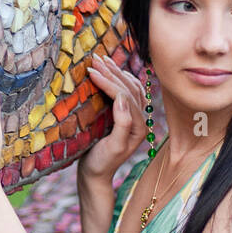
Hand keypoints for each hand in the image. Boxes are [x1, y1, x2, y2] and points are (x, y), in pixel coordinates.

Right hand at [81, 52, 146, 179]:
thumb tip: (121, 98)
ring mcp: (134, 117)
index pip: (125, 95)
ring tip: (101, 59)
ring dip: (116, 72)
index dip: (108, 82)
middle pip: (130, 88)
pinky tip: (109, 72)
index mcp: (139, 126)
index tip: (91, 71)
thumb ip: (122, 123)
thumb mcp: (113, 146)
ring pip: (130, 87)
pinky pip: (127, 92)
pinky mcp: (125, 116)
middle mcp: (140, 119)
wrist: (96, 174)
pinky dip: (118, 79)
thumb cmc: (102, 163)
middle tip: (94, 58)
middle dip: (112, 72)